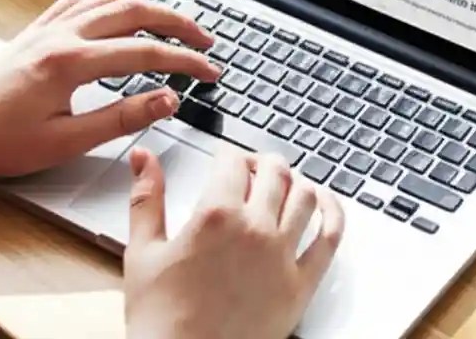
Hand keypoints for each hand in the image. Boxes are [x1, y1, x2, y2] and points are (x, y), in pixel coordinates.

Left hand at [0, 0, 220, 197]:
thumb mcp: (64, 142)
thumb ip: (121, 118)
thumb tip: (166, 100)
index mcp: (68, 62)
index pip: (145, 52)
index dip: (185, 61)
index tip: (210, 72)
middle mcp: (59, 35)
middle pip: (135, 11)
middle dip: (177, 23)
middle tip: (206, 40)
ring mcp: (46, 27)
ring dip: (149, 7)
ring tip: (176, 24)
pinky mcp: (36, 31)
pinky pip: (82, 0)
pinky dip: (114, 0)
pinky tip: (124, 8)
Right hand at [124, 148, 345, 338]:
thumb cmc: (161, 320)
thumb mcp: (142, 252)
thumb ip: (146, 198)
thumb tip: (143, 158)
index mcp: (215, 216)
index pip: (232, 162)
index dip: (227, 154)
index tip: (223, 159)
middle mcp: (254, 229)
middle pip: (274, 172)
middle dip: (261, 162)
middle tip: (251, 168)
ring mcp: (282, 256)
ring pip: (304, 196)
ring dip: (294, 181)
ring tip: (282, 184)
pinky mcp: (301, 283)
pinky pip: (330, 237)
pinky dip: (333, 212)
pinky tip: (325, 204)